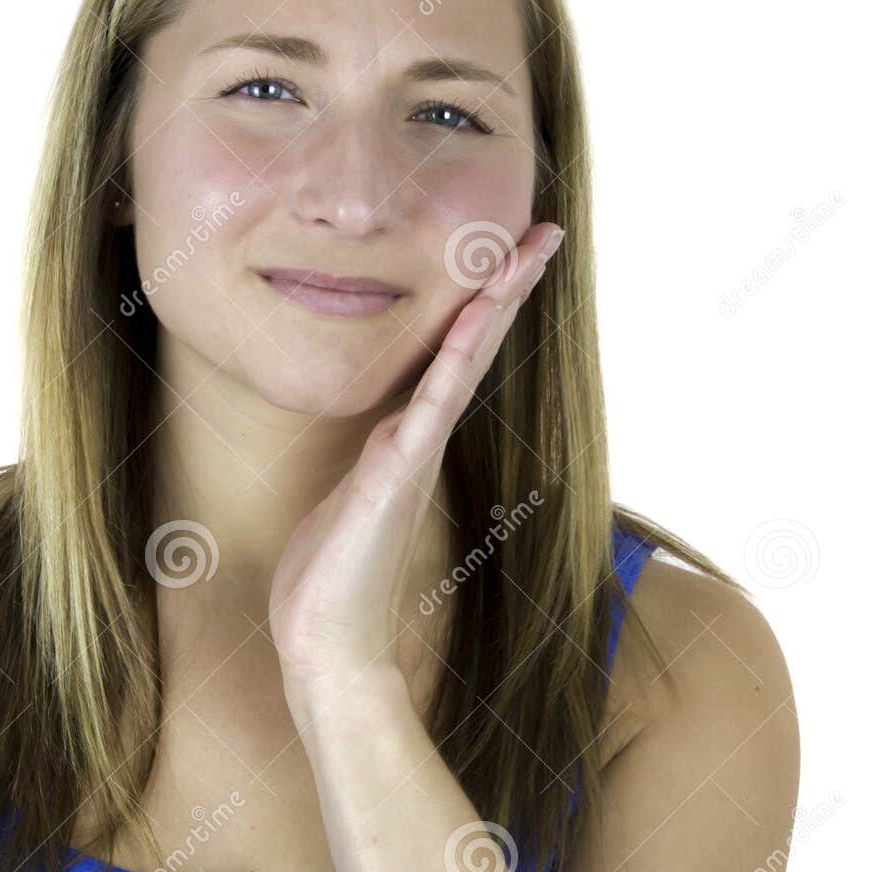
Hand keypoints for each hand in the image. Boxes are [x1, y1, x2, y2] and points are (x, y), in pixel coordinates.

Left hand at [267, 220, 566, 719]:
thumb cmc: (334, 571)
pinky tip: (466, 332)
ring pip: (460, 367)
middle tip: (544, 231)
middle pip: (474, 345)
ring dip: (491, 310)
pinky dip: (448, 372)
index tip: (511, 248)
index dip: (484, 299)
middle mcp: (420, 438)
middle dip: (507, 286)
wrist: (328, 640)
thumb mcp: (353, 492)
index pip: (454, 352)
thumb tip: (388, 430)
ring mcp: (412, 457)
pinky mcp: (392, 482)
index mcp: (408, 435)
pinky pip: (426, 414)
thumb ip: (376, 457)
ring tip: (522, 259)